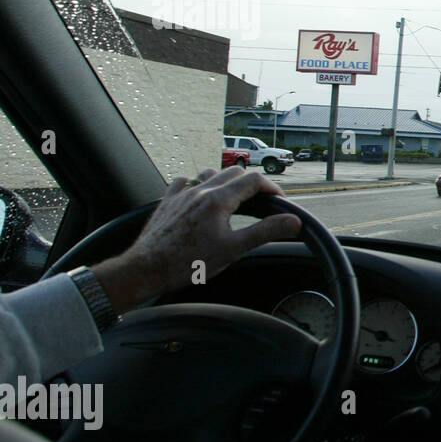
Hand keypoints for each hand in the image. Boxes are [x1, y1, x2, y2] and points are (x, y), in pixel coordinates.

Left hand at [90, 167, 302, 313]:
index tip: (279, 200)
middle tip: (261, 201)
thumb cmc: (188, 263)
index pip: (253, 180)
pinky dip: (198, 184)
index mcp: (218, 200)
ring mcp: (181, 193)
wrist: (147, 269)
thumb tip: (292, 221)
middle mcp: (200, 190)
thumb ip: (265, 232)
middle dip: (252, 183)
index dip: (271, 188)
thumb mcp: (234, 250)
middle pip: (234, 173)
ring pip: (210, 174)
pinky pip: (185, 181)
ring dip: (226, 181)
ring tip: (234, 198)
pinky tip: (200, 196)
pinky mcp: (167, 201)